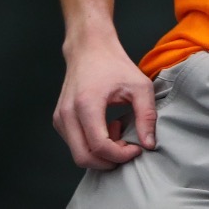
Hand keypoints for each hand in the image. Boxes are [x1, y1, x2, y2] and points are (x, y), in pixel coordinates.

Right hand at [53, 30, 156, 169]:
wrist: (89, 48)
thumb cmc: (114, 64)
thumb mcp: (139, 85)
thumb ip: (147, 115)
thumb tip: (148, 144)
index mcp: (87, 104)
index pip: (99, 146)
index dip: (120, 155)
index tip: (136, 149)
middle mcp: (68, 113)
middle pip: (83, 158)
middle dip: (109, 160)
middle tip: (127, 146)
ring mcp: (60, 117)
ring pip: (78, 154)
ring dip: (100, 153)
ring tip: (117, 129)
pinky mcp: (59, 119)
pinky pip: (74, 144)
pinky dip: (91, 145)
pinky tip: (106, 127)